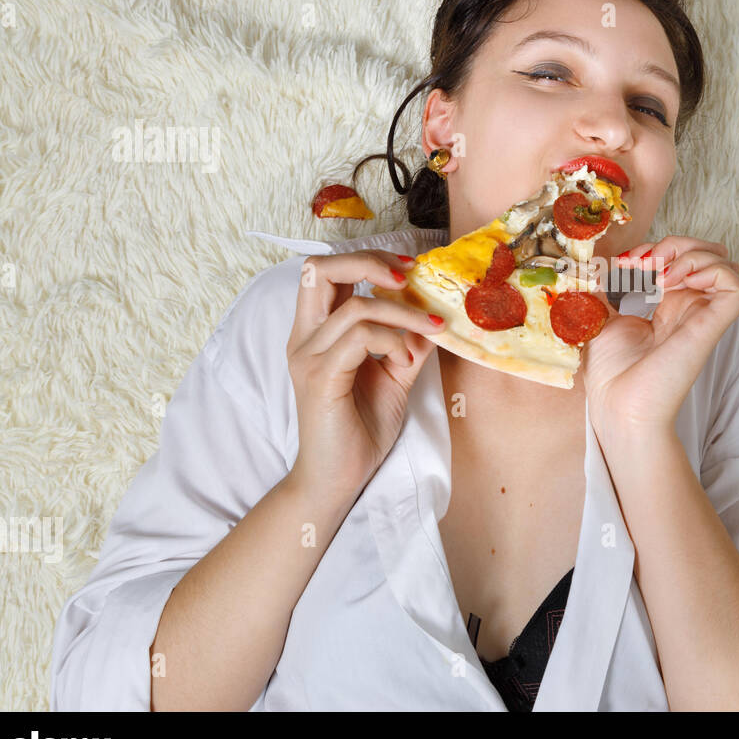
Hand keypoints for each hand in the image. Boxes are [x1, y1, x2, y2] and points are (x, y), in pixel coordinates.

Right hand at [285, 250, 445, 502]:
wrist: (337, 479)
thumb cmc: (360, 429)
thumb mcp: (393, 377)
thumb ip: (407, 344)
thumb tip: (433, 316)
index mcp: (316, 332)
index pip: (325, 272)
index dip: (365, 259)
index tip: (407, 270)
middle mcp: (304, 338)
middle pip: (319, 269)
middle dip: (368, 261)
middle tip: (408, 276)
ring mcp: (308, 356)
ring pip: (355, 306)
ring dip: (402, 314)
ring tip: (425, 335)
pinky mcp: (320, 377)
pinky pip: (359, 337)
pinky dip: (392, 341)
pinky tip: (405, 362)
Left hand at [583, 235, 738, 431]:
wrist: (618, 404)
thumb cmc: (611, 372)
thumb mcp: (598, 316)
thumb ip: (603, 288)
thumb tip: (596, 261)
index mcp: (669, 306)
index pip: (682, 258)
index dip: (658, 247)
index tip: (626, 261)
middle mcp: (690, 308)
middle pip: (709, 254)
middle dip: (678, 244)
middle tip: (647, 262)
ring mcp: (703, 315)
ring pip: (726, 264)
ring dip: (693, 254)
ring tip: (663, 274)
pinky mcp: (712, 325)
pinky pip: (736, 285)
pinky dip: (712, 270)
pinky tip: (680, 283)